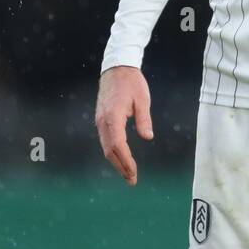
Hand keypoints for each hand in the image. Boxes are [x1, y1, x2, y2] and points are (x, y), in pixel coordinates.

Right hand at [95, 65, 153, 185]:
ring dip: (116, 162)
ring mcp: (100, 120)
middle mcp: (103, 121)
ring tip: (128, 174)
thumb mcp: (142, 98)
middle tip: (132, 180)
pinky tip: (121, 159)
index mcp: (113, 116)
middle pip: (109, 150)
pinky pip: (105, 140)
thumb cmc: (131, 82)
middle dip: (121, 166)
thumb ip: (144, 118)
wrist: (116, 68)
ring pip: (106, 147)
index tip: (134, 173)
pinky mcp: (101, 119)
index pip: (118, 145)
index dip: (126, 161)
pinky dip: (113, 152)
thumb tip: (147, 137)